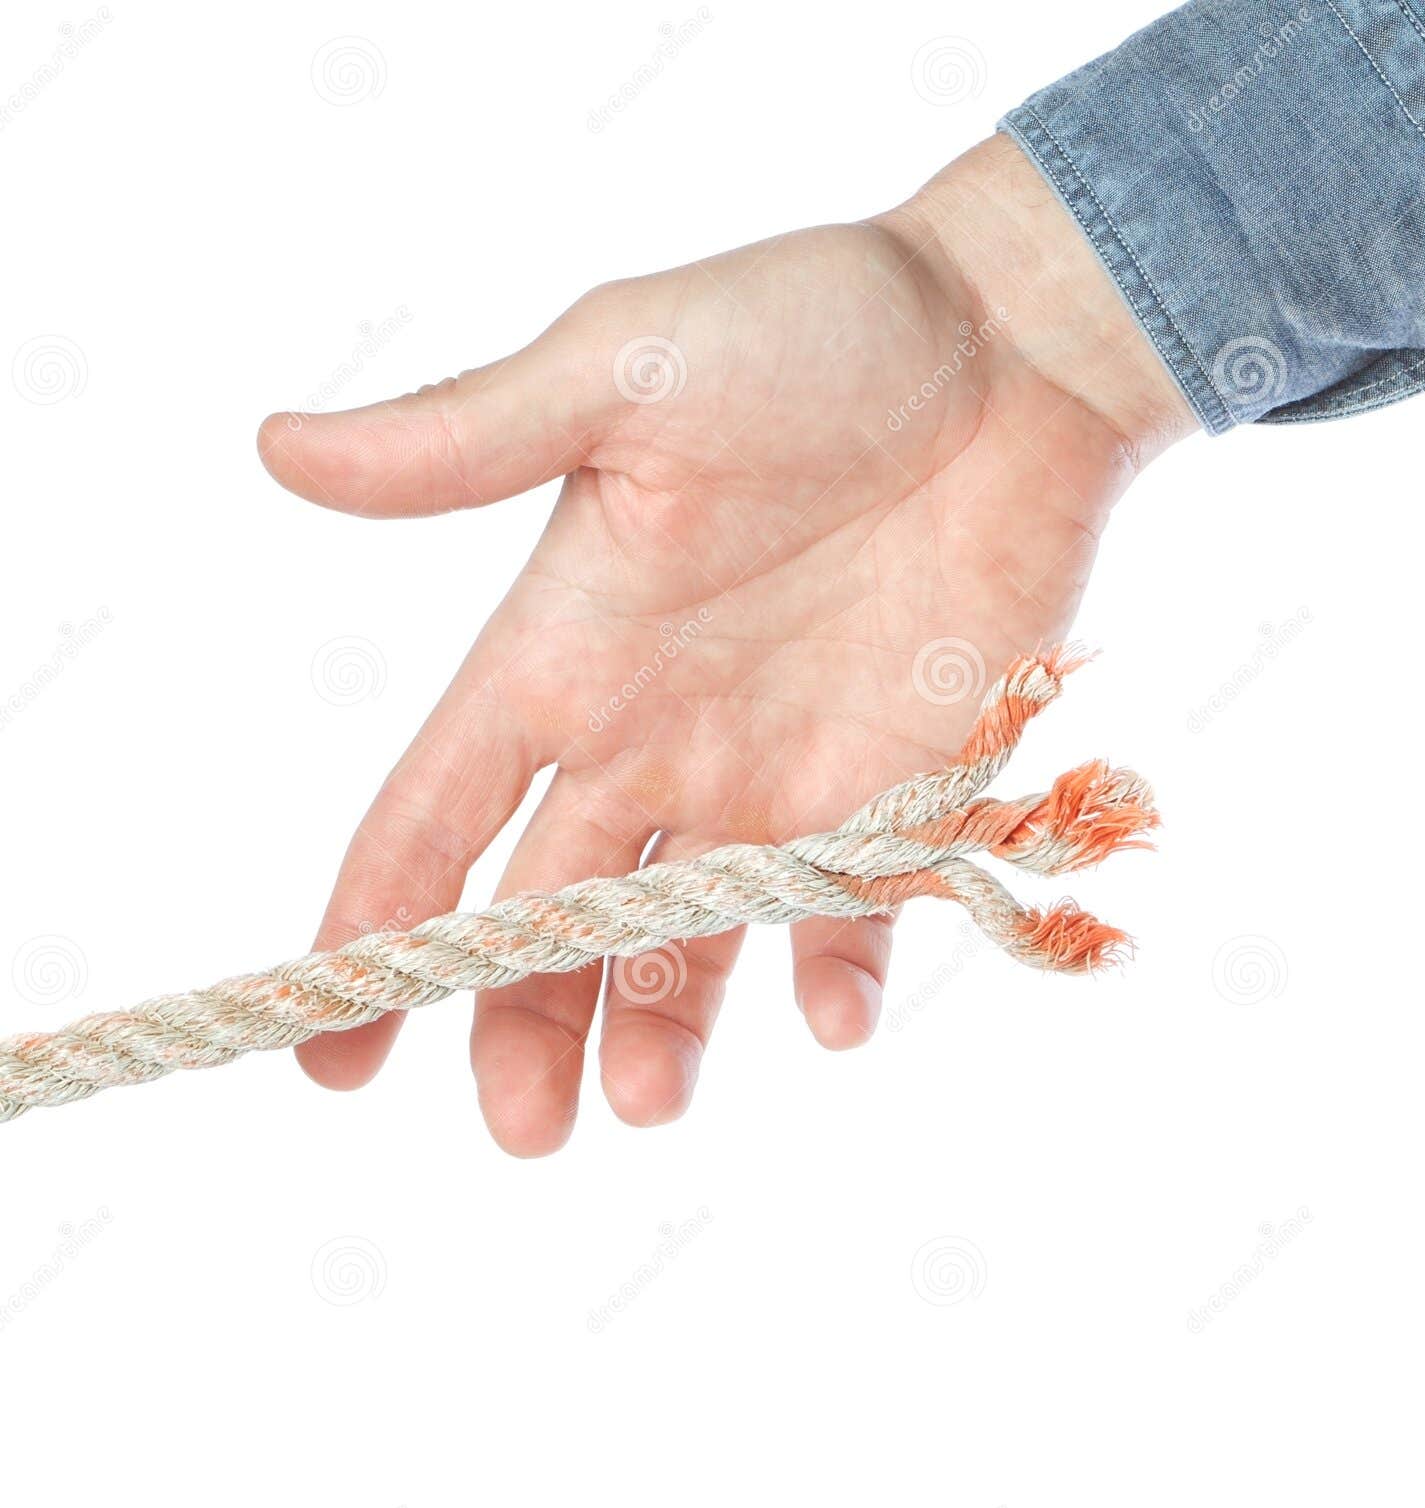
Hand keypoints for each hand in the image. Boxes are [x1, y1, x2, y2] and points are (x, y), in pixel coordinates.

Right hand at [256, 135, 1194, 1155]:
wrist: (1014, 349)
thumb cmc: (816, 330)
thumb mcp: (625, 369)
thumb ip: (469, 438)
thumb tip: (278, 449)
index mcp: (564, 654)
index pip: (435, 817)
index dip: (374, 928)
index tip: (331, 1046)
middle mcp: (655, 739)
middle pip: (554, 919)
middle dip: (521, 1025)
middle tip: (521, 1129)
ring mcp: (774, 778)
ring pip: (686, 944)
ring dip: (660, 1032)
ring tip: (647, 1104)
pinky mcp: (894, 794)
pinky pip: (850, 918)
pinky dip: (837, 975)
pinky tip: (831, 1018)